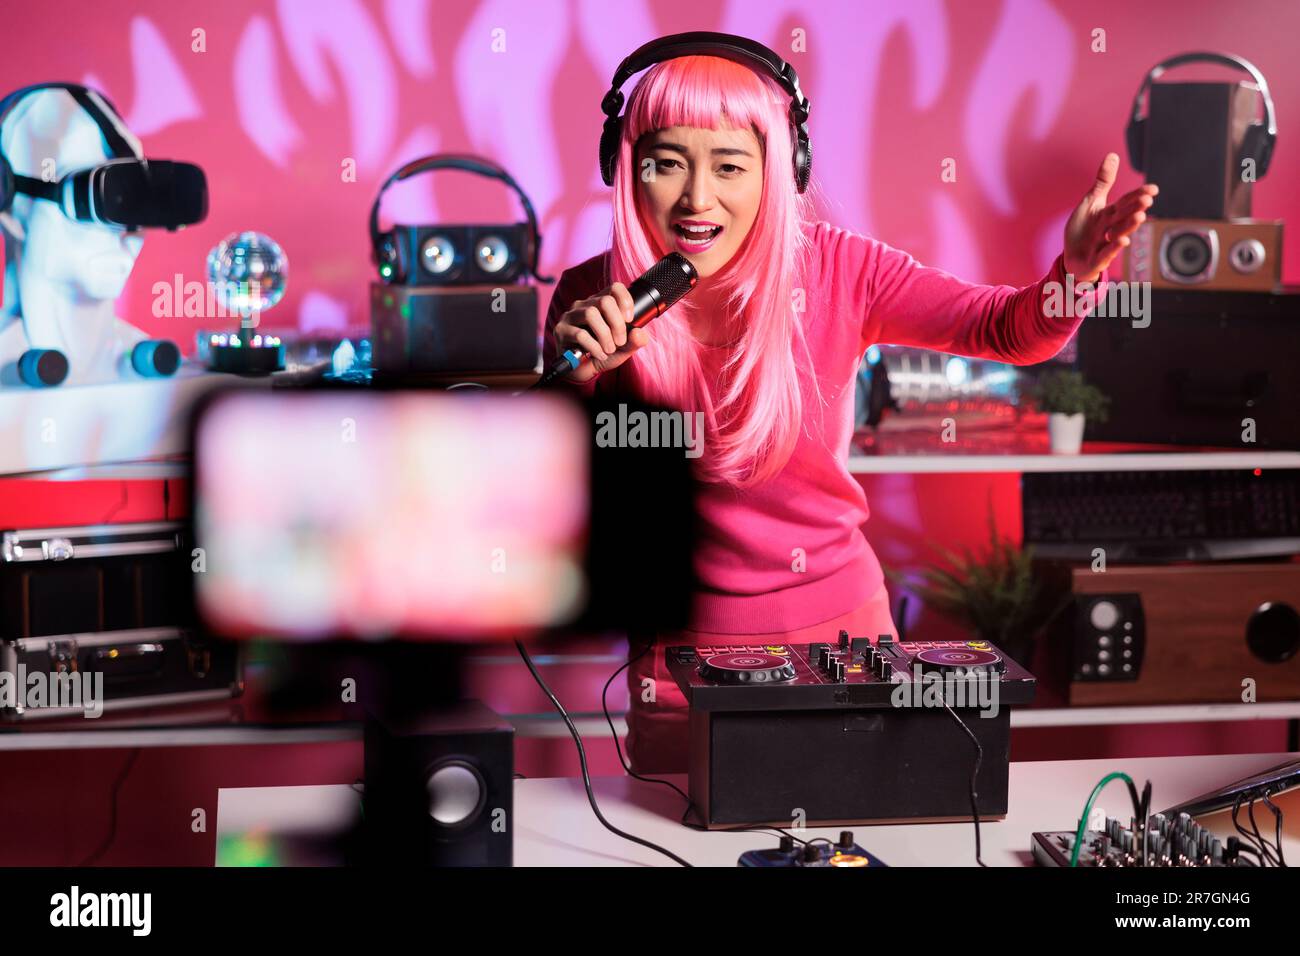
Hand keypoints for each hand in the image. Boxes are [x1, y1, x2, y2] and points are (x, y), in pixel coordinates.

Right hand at [552, 282, 650, 383]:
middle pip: (605, 301)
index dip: (625, 300)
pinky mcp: (561, 330)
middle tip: (620, 341)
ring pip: (590, 314)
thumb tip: (639, 333)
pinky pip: (580, 334)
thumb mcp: (624, 348)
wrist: (583, 371)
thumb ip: (635, 341)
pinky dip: (594, 347)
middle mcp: (584, 305)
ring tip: (609, 349)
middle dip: (617, 324)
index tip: (630, 319)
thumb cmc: (603, 353)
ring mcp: (570, 316)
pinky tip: (599, 354)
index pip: (614, 288)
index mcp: (600, 303)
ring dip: (605, 335)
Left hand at [1063, 152, 1157, 283]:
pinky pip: (1106, 254)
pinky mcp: (1097, 259)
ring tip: (1140, 216)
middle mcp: (1110, 227)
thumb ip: (1104, 182)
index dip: (1138, 195)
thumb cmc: (1084, 229)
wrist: (1072, 258)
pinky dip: (1114, 248)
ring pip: (1119, 233)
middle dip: (1135, 208)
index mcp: (1110, 213)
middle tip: (1147, 200)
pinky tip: (1123, 241)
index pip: (1126, 202)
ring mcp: (1105, 244)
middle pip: (1124, 217)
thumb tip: (1113, 155)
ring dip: (1129, 226)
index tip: (1154, 189)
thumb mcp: (1092, 202)